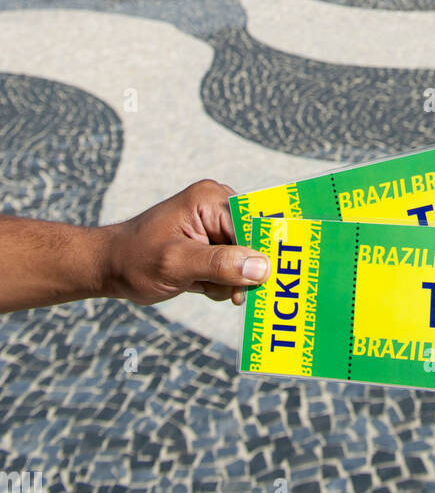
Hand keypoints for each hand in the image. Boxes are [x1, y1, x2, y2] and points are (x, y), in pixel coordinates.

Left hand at [102, 180, 269, 307]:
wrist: (110, 268)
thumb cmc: (135, 260)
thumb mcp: (176, 264)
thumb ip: (219, 264)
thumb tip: (263, 268)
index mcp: (210, 199)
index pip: (251, 226)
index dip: (260, 254)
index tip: (266, 282)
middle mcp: (217, 206)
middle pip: (253, 242)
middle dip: (241, 272)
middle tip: (230, 293)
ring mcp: (215, 225)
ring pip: (245, 260)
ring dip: (227, 281)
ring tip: (200, 284)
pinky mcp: (211, 244)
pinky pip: (232, 266)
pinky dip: (220, 283)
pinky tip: (199, 285)